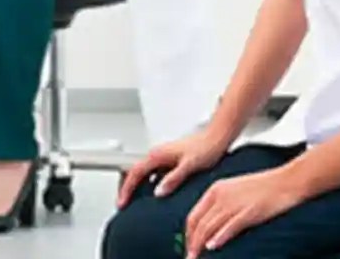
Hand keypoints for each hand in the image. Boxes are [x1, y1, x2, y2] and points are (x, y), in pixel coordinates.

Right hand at [116, 127, 230, 207]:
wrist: (217, 136)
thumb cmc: (206, 147)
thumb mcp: (190, 165)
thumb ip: (173, 179)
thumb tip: (158, 192)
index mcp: (157, 155)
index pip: (134, 173)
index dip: (126, 189)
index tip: (122, 202)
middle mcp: (157, 154)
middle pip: (133, 171)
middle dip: (125, 187)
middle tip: (123, 202)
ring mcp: (162, 156)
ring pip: (141, 172)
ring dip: (135, 185)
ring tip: (134, 200)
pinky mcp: (168, 159)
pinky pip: (151, 172)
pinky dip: (146, 183)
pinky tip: (153, 192)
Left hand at [183, 166, 307, 257]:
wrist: (288, 180)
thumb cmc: (264, 187)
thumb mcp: (235, 191)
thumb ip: (221, 204)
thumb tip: (211, 225)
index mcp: (215, 189)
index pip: (194, 215)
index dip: (188, 233)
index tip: (189, 246)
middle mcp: (221, 195)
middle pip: (199, 223)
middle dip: (191, 242)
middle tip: (189, 256)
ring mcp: (235, 203)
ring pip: (210, 226)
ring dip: (200, 245)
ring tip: (196, 258)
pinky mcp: (250, 211)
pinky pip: (230, 226)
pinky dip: (219, 237)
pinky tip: (212, 247)